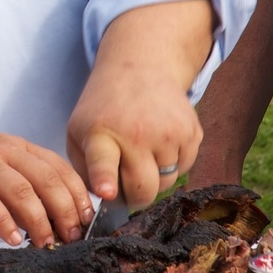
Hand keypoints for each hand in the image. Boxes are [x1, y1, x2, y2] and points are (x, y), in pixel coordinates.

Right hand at [0, 128, 93, 246]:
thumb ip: (22, 190)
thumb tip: (55, 222)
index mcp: (16, 146)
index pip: (57, 166)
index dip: (76, 194)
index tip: (86, 221)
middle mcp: (1, 149)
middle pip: (45, 179)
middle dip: (64, 211)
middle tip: (70, 237)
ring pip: (20, 190)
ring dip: (38, 221)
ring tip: (45, 243)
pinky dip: (4, 222)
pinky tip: (12, 239)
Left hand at [66, 0, 212, 208]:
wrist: (140, 67)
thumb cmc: (103, 108)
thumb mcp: (79, 131)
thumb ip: (85, 170)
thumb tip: (103, 204)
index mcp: (100, 132)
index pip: (103, 161)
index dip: (106, 179)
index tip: (107, 191)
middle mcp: (137, 132)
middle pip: (143, 190)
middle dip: (134, 196)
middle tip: (124, 181)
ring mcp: (169, 132)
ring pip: (166, 184)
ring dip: (153, 177)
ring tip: (141, 151)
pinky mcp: (192, 132)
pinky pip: (183, 169)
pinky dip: (171, 163)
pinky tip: (158, 140)